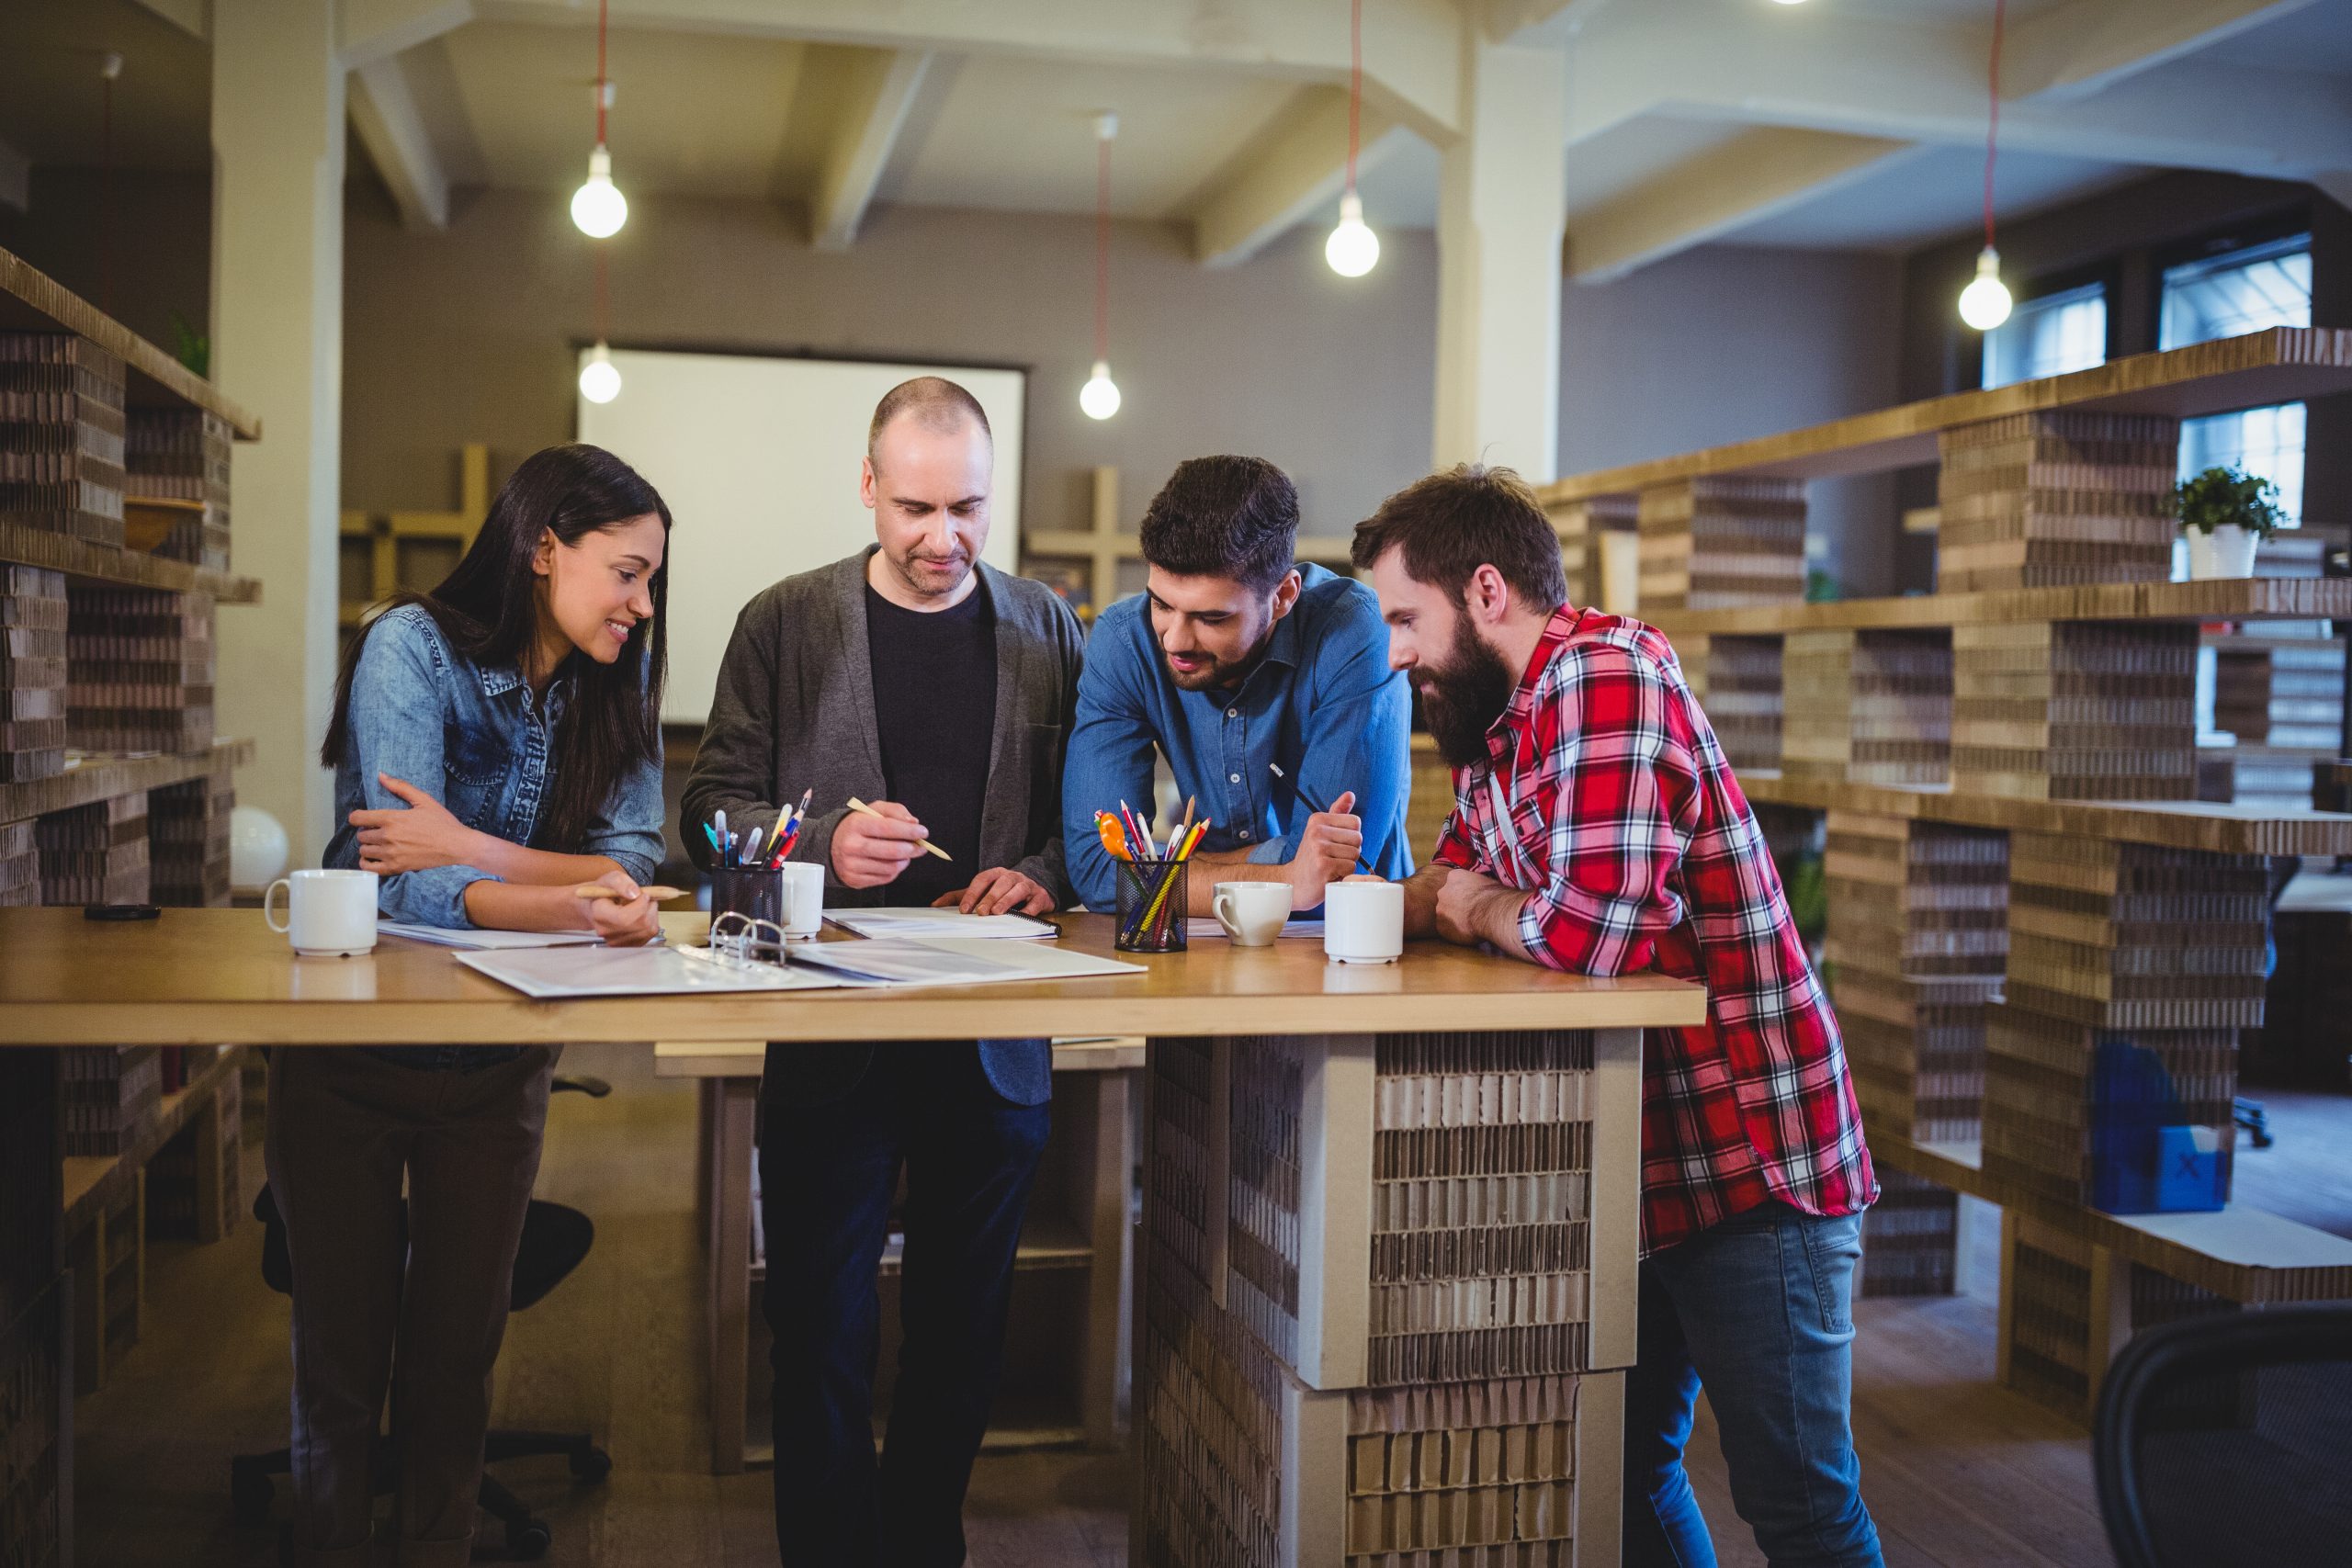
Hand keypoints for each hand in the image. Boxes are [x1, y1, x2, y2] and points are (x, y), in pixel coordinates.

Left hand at [351, 773, 478, 874]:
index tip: (364, 820)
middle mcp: (387, 836)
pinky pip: (369, 868)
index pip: (357, 818)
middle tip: (378, 833)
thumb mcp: (424, 800)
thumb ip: (400, 787)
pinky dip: (368, 863)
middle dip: (367, 832)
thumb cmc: (443, 823)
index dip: (357, 818)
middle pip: (361, 835)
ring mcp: (390, 854)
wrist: (458, 847)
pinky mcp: (395, 868)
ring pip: (364, 851)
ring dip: (369, 847)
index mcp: (391, 818)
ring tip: (380, 846)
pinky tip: (375, 859)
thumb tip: (381, 775)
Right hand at [575, 869, 659, 945]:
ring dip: (652, 914)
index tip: (643, 894)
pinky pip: (650, 935)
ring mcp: (616, 941)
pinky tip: (641, 915)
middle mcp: (606, 931)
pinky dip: (651, 922)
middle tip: (645, 897)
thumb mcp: (610, 879)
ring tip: (641, 905)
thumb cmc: (602, 893)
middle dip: (649, 907)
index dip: (641, 905)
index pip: (625, 917)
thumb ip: (621, 882)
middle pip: (641, 924)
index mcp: (599, 913)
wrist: (595, 908)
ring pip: (648, 930)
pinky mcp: (627, 945)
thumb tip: (634, 893)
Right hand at [831, 800, 929, 888]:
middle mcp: (852, 846)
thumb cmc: (857, 827)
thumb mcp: (872, 810)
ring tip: (907, 853)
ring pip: (891, 867)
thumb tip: (913, 822)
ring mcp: (852, 865)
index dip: (909, 831)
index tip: (923, 832)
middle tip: (921, 846)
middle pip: (892, 850)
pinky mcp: (855, 880)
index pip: (888, 828)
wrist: (831, 845)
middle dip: (913, 849)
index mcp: (856, 824)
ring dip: (905, 860)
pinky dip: (895, 870)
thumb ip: (894, 810)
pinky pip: (885, 878)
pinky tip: (894, 862)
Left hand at [933, 867, 1054, 916]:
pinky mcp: (1040, 896)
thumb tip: (935, 904)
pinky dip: (1028, 909)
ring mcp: (1027, 885)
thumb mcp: (981, 891)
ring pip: (1017, 889)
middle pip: (1000, 883)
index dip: (972, 893)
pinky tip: (1022, 916)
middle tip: (980, 912)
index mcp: (996, 874)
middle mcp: (1011, 876)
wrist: (1036, 888)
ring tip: (997, 912)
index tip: (964, 909)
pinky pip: (1035, 902)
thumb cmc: (1004, 891)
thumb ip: (959, 897)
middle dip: (989, 897)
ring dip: (1007, 900)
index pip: (982, 879)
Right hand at [1285, 789, 1361, 902]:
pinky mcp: (1323, 866)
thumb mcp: (1322, 831)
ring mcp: (1319, 848)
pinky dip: (1343, 874)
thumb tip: (1350, 794)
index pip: (1355, 822)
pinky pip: (1350, 867)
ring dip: (1347, 864)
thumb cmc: (1313, 857)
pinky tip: (1330, 875)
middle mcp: (1316, 830)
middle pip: (1358, 838)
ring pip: (1355, 854)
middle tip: (1333, 858)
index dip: (1350, 836)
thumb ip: (1338, 812)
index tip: (1335, 844)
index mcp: (1317, 819)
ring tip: (1332, 866)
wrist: (1296, 883)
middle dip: (1351, 851)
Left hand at [1433, 865, 1510, 948]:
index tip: (1471, 898)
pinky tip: (1465, 933)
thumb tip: (1482, 890)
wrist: (1491, 913)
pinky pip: (1445, 929)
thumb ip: (1477, 885)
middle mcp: (1443, 891)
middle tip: (1469, 912)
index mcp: (1454, 876)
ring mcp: (1440, 909)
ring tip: (1469, 924)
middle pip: (1447, 898)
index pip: (1454, 882)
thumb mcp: (1487, 882)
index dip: (1464, 891)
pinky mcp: (1441, 926)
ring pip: (1445, 914)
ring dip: (1454, 919)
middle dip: (1455, 904)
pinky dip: (1453, 932)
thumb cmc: (1494, 897)